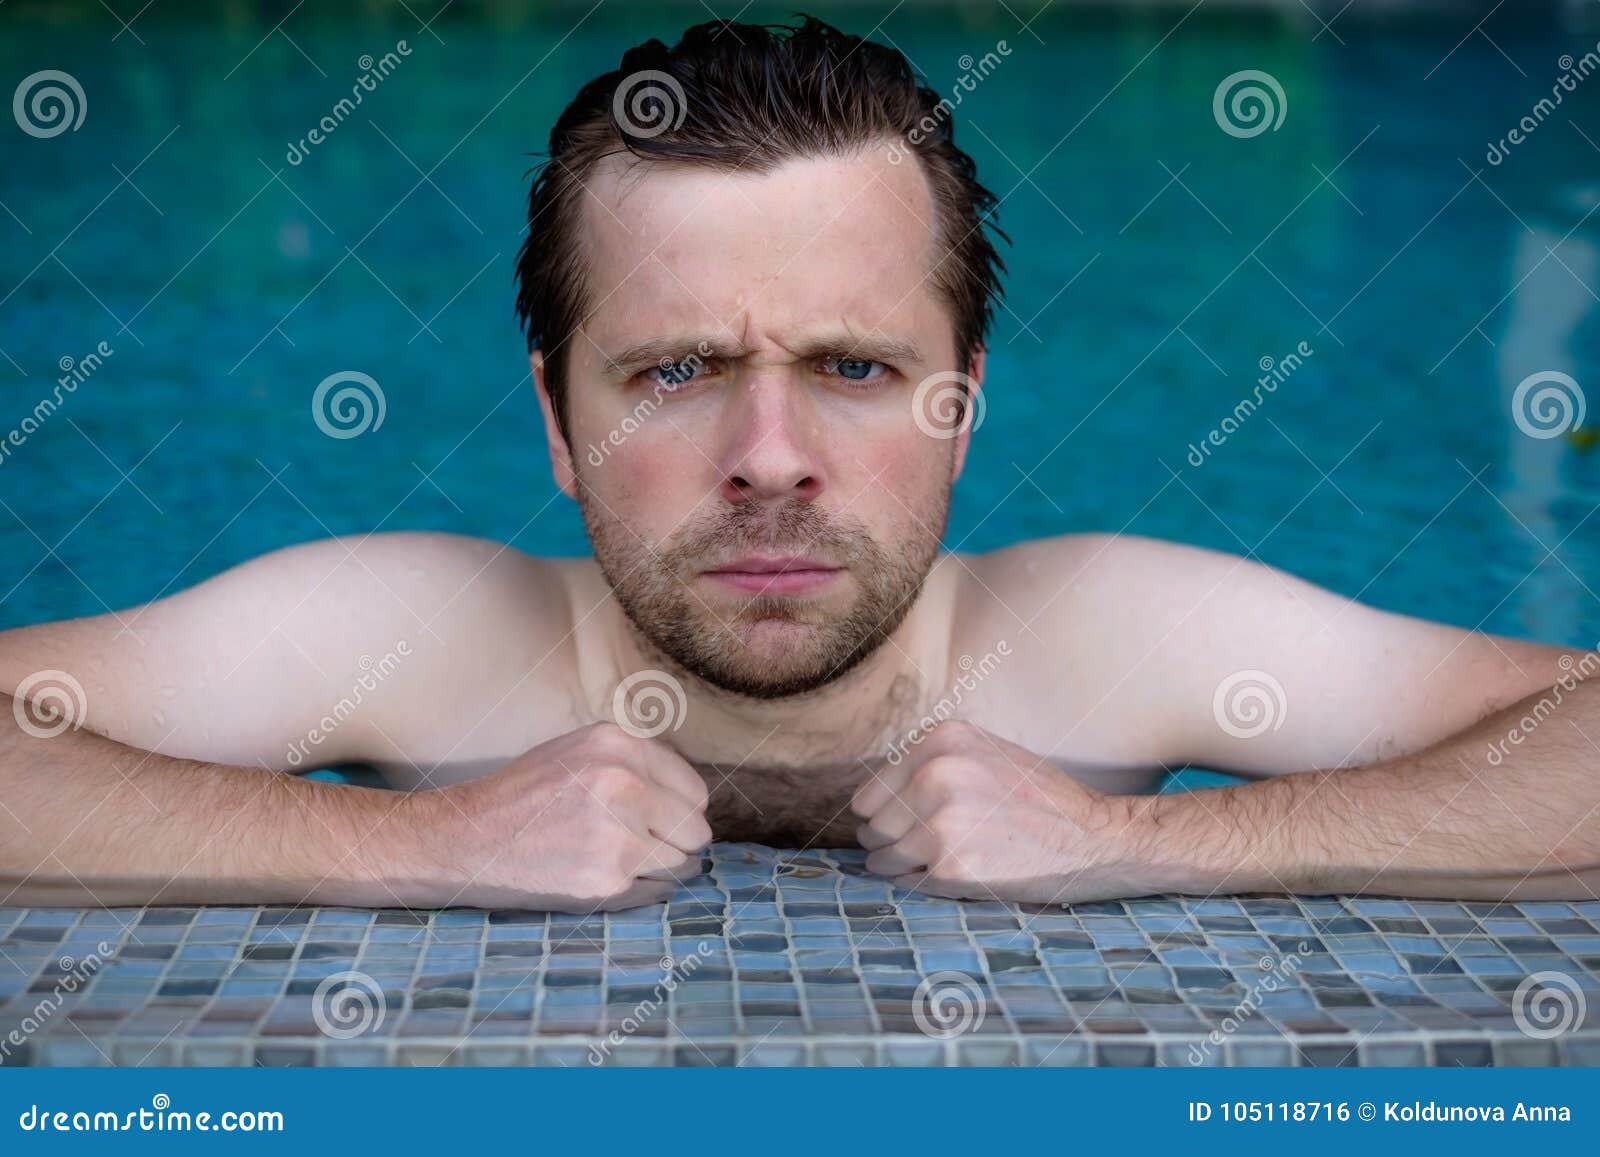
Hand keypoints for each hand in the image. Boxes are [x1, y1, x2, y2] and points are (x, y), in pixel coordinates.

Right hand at [418, 722, 710, 910]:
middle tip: (639, 844)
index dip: (679, 810)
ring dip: (658, 868)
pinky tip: (601, 876)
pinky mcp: (605, 879)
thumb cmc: (525, 795)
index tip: (656, 820)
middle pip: (696, 829)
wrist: (465, 838)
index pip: (694, 790)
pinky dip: (639, 890)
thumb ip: (638, 764)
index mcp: (617, 742)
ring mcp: (615, 833)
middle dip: (676, 842)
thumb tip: (698, 803)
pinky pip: (656, 891)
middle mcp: (621, 782)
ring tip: (614, 858)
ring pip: (682, 864)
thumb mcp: (579, 751)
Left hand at [850, 719, 1141, 902]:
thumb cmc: (1038, 799)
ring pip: (883, 856)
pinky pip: (908, 883)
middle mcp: (937, 774)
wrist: (1096, 837)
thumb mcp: (984, 753)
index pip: (870, 792)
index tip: (900, 828)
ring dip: (900, 867)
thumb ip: (928, 764)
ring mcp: (943, 822)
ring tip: (937, 862)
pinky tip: (954, 876)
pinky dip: (922, 886)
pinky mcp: (953, 867)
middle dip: (888, 843)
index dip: (882, 817)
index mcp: (941, 740)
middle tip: (922, 849)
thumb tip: (863, 804)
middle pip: (872, 826)